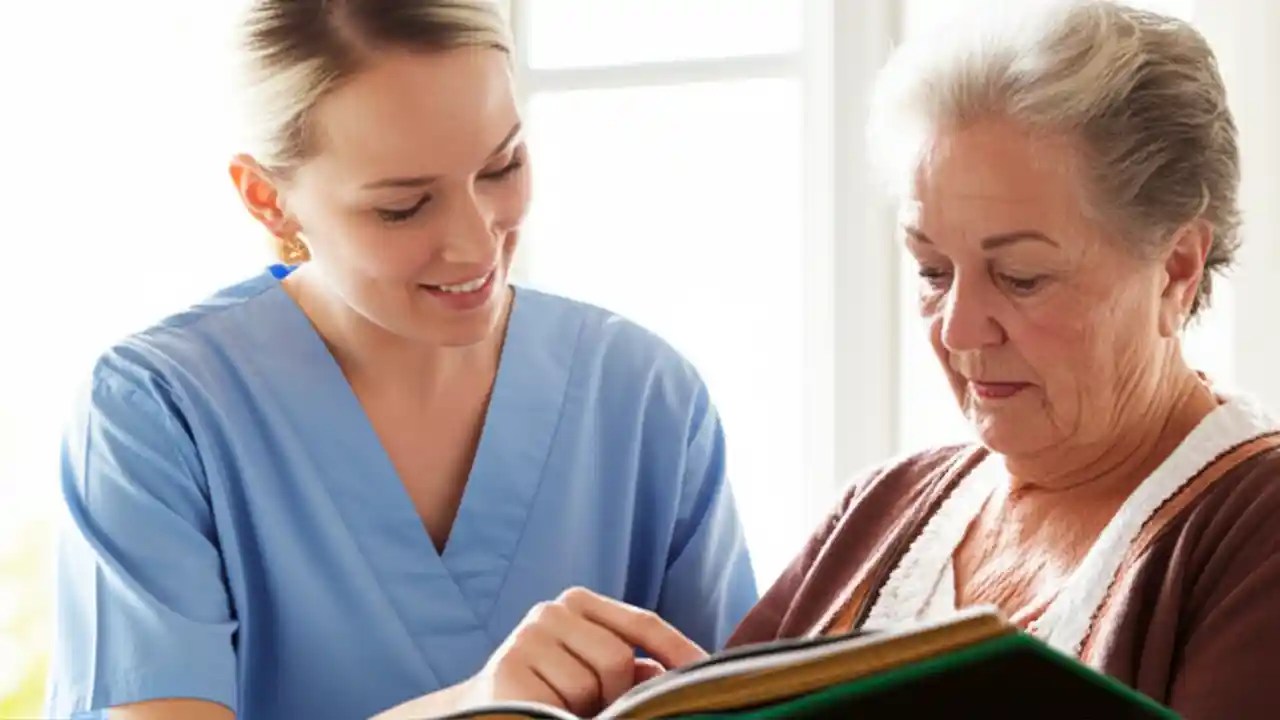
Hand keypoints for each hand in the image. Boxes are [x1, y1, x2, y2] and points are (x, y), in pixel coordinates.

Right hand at [459, 587, 706, 716]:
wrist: (485, 712)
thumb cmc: (555, 693)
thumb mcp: (599, 673)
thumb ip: (638, 667)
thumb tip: (687, 672)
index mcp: (580, 602)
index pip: (643, 623)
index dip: (679, 651)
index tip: (709, 674)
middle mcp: (552, 610)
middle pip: (620, 656)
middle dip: (618, 692)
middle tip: (596, 705)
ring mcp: (528, 636)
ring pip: (592, 682)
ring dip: (588, 707)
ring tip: (566, 708)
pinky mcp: (508, 667)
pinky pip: (563, 701)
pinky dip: (563, 715)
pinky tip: (546, 710)